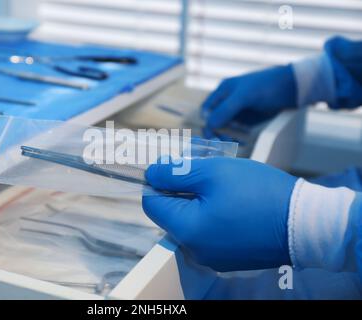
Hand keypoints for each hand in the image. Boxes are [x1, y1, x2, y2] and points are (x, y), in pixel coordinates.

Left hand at [142, 157, 296, 271]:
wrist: (306, 223)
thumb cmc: (258, 192)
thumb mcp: (213, 172)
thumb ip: (175, 173)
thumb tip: (151, 173)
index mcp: (186, 230)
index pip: (152, 203)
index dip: (158, 179)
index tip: (173, 164)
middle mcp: (194, 249)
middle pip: (172, 212)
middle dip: (182, 186)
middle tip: (203, 167)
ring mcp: (212, 256)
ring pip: (191, 220)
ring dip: (198, 198)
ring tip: (221, 181)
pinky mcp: (229, 257)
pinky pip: (209, 231)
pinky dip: (213, 213)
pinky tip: (232, 199)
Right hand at [201, 65, 296, 137]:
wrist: (293, 88)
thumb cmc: (267, 86)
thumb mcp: (245, 96)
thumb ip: (226, 109)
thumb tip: (209, 125)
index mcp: (223, 91)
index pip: (207, 110)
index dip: (207, 123)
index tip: (212, 137)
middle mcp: (227, 101)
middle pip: (214, 121)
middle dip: (216, 133)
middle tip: (222, 144)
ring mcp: (238, 111)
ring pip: (225, 128)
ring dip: (226, 137)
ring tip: (234, 145)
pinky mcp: (248, 120)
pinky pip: (237, 132)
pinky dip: (237, 138)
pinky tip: (243, 141)